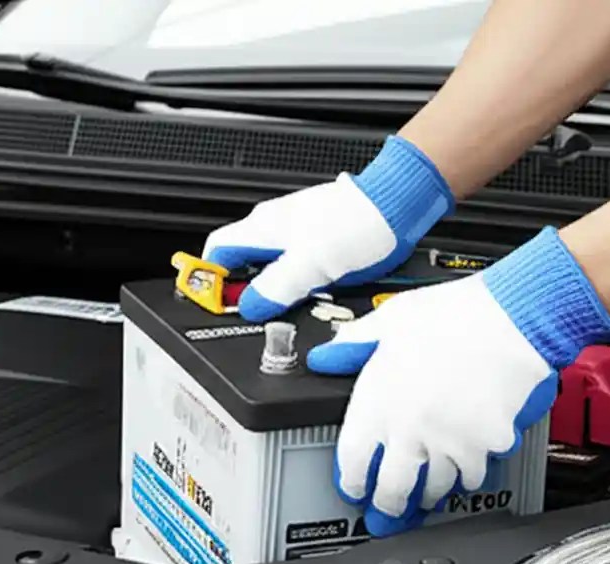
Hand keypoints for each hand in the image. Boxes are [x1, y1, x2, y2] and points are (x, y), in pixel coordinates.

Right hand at [202, 136, 454, 321]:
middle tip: (262, 314)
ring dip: (280, 290)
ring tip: (295, 308)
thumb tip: (251, 306)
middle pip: (245, 263)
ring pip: (275, 267)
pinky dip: (303, 284)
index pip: (216, 252)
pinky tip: (320, 296)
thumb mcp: (310, 264)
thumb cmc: (359, 220)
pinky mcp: (322, 240)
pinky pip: (301, 267)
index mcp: (263, 226)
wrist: (398, 204)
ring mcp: (300, 231)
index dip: (211, 280)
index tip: (219, 304)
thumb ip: (276, 287)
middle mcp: (277, 226)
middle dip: (249, 291)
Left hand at [307, 227, 609, 536]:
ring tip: (425, 498)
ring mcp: (448, 442)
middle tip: (386, 513)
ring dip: (427, 495)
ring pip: (433, 488)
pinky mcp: (484, 446)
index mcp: (379, 399)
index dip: (351, 480)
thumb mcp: (392, 318)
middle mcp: (409, 429)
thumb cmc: (456, 314)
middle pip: (392, 488)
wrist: (514, 317)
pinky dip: (467, 478)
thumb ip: (354, 342)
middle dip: (387, 506)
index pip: (353, 460)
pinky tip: (464, 474)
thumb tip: (326, 357)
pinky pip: (472, 475)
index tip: (354, 487)